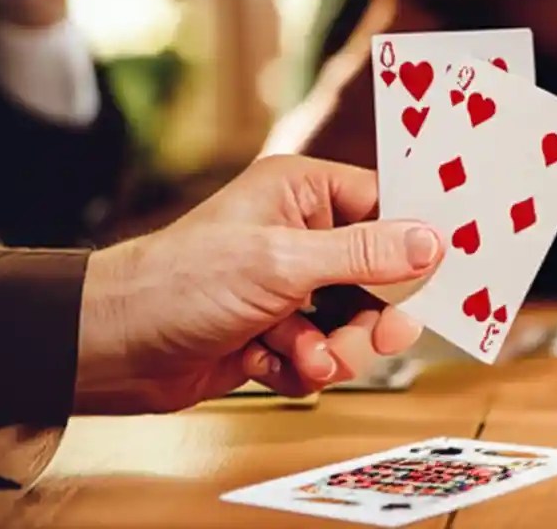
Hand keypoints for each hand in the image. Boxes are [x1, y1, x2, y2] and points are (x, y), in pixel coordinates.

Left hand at [75, 156, 442, 413]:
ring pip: (350, 321)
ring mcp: (287, 285)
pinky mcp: (275, 330)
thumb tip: (431, 242)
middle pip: (376, 274)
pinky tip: (271, 365)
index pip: (383, 207)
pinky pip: (320, 351)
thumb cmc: (183, 282)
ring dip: (333, 347)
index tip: (442, 274)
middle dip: (370, 314)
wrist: (113, 348)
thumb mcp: (285, 262)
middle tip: (376, 337)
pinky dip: (302, 365)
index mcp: (302, 192)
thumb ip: (364, 254)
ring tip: (304, 356)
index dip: (412, 243)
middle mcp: (299, 234)